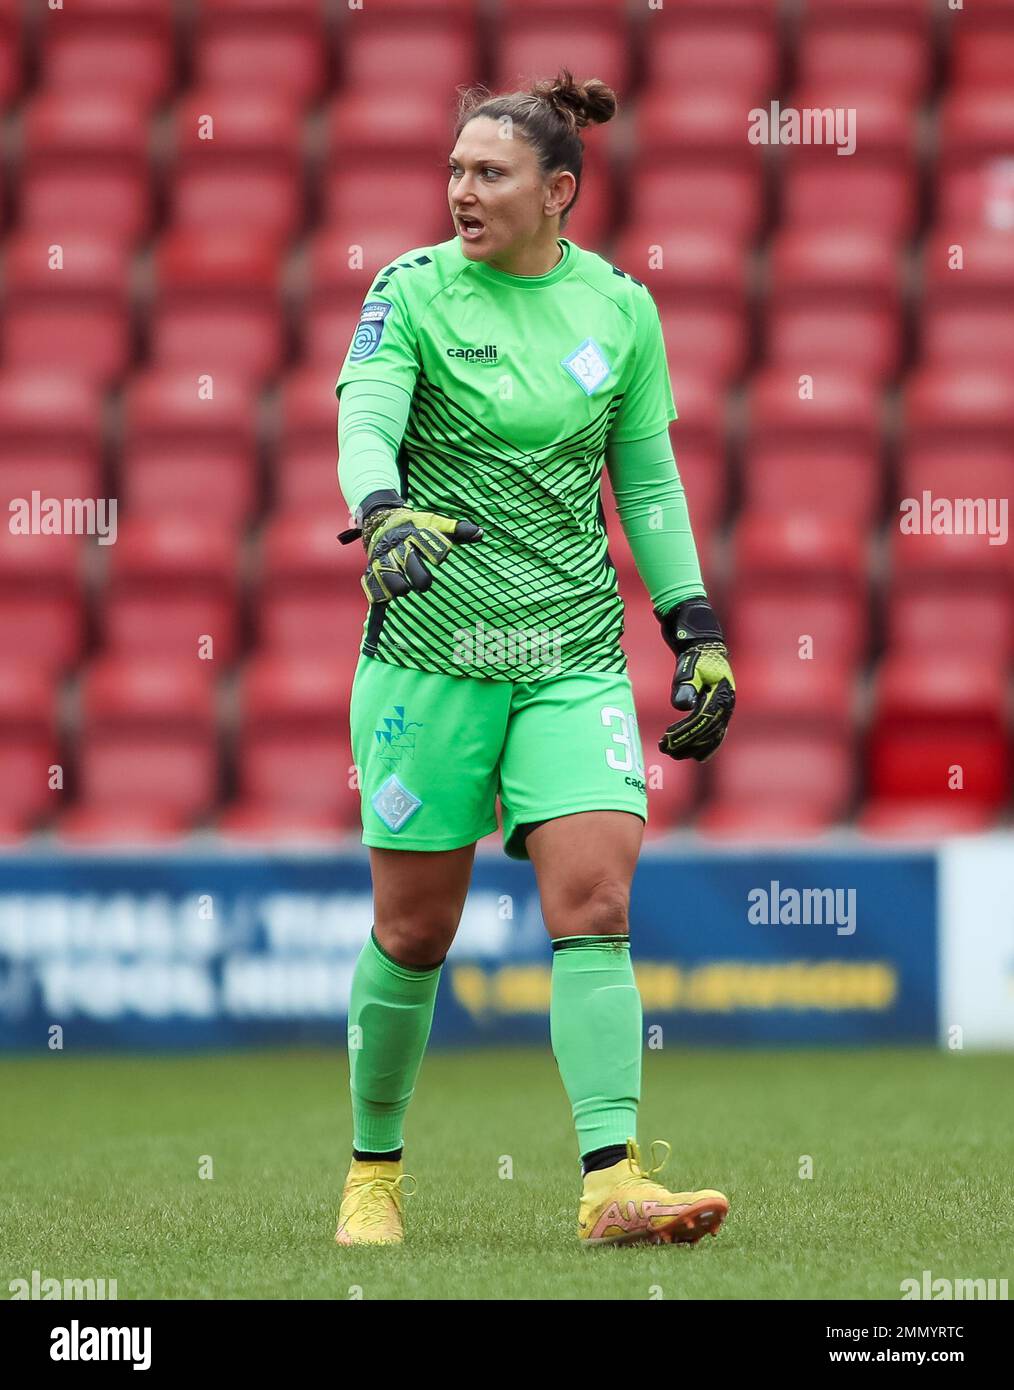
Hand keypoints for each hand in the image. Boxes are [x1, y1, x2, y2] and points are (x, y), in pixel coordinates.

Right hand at [339, 491, 482, 604]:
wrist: (382, 521)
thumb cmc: (415, 526)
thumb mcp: (434, 522)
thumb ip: (456, 529)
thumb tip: (480, 533)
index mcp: (415, 533)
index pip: (426, 541)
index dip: (435, 551)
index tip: (442, 559)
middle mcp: (399, 546)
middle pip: (409, 563)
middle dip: (420, 577)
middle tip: (426, 584)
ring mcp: (384, 558)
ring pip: (390, 576)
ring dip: (399, 586)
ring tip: (406, 590)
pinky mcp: (373, 569)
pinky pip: (373, 584)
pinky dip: (380, 593)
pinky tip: (388, 598)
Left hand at [656, 597, 735, 761]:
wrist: (706, 647)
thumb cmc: (695, 657)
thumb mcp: (689, 668)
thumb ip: (686, 686)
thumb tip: (683, 706)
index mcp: (721, 695)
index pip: (701, 721)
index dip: (684, 734)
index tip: (667, 741)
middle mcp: (727, 705)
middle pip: (707, 732)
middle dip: (686, 744)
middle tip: (666, 751)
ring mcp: (726, 709)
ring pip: (712, 736)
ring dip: (694, 747)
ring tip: (674, 754)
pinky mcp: (721, 711)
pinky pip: (716, 734)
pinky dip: (707, 746)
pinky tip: (697, 756)